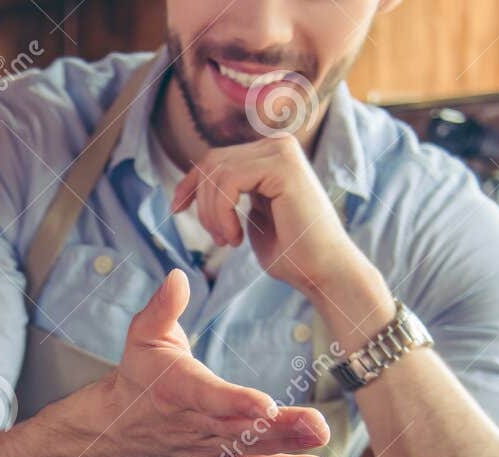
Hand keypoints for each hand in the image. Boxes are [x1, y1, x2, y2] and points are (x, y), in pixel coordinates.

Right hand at [52, 269, 328, 456]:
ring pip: (250, 447)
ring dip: (289, 444)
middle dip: (279, 427)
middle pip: (239, 427)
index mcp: (175, 388)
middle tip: (318, 424)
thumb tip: (179, 277)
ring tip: (322, 435)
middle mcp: (192, 422)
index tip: (266, 405)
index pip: (208, 397)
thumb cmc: (140, 372)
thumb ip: (163, 308)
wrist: (121, 425)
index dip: (236, 402)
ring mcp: (206, 444)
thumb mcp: (142, 334)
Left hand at [169, 133, 361, 296]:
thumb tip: (200, 180)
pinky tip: (236, 238)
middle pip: (211, 162)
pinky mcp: (283, 166)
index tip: (176, 209)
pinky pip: (228, 182)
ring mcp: (282, 151)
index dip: (189, 183)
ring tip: (227, 241)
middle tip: (216, 239)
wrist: (322, 271)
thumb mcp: (252, 214)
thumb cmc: (290, 251)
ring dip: (212, 214)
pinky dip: (222, 214)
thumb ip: (233, 192)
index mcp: (271, 154)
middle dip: (201, 203)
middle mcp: (278, 145)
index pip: (215, 158)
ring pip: (217, 172)